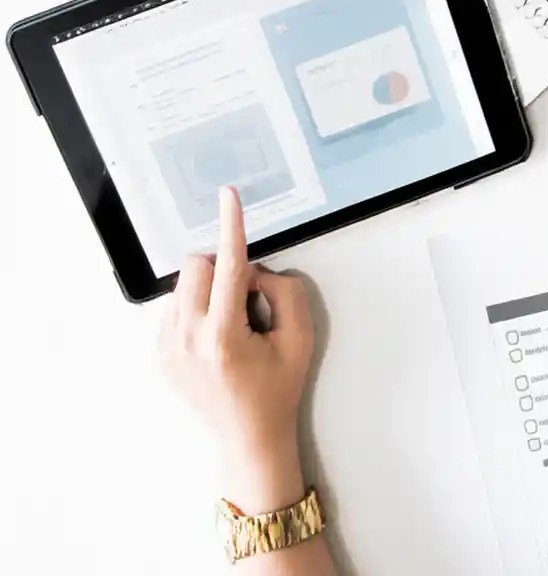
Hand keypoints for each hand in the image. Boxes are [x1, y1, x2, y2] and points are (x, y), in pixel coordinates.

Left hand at [159, 186, 315, 513]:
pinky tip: (215, 339)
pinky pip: (174, 308)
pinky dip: (196, 309)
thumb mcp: (301, 339)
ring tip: (231, 326)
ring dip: (209, 290)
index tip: (228, 196)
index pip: (229, 266)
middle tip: (248, 298)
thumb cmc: (279, 388)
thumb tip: (255, 272)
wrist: (247, 438)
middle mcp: (187, 338)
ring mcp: (167, 347)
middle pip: (196, 266)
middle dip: (223, 268)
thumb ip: (285, 293)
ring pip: (182, 286)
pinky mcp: (158, 353)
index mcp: (224, 335)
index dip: (231, 226)